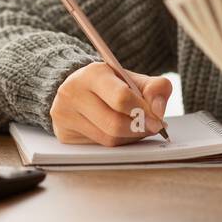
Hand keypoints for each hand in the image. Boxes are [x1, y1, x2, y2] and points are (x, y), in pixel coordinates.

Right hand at [50, 62, 171, 145]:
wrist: (77, 88)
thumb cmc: (111, 85)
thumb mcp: (133, 79)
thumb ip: (155, 88)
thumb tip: (158, 111)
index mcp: (93, 73)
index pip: (121, 98)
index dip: (144, 112)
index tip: (158, 120)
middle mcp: (73, 92)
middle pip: (114, 123)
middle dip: (138, 129)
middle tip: (152, 128)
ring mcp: (64, 115)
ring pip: (107, 139)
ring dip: (130, 138)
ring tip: (138, 129)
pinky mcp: (64, 133)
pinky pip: (99, 147)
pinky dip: (117, 143)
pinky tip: (121, 133)